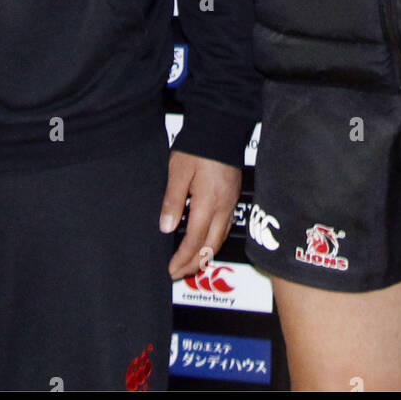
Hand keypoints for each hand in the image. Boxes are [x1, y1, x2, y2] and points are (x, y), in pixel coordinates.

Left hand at [159, 150, 241, 279]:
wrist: (221, 127)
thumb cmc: (198, 147)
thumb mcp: (178, 172)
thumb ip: (173, 201)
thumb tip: (167, 228)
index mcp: (208, 203)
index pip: (194, 241)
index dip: (183, 259)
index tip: (171, 269)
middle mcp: (223, 207)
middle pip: (210, 246)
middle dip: (195, 263)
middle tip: (179, 272)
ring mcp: (231, 202)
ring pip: (220, 238)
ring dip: (206, 254)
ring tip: (192, 262)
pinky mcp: (233, 196)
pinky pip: (227, 227)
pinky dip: (215, 241)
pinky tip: (207, 241)